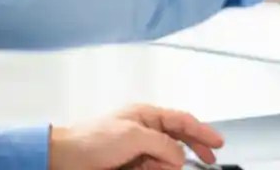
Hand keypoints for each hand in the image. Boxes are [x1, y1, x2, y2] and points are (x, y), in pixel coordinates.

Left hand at [48, 104, 223, 169]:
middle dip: (191, 150)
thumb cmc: (90, 140)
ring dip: (166, 166)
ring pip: (165, 159)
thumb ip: (162, 144)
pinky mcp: (129, 166)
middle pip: (178, 140)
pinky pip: (152, 168)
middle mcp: (144, 131)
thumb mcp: (133, 136)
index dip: (203, 131)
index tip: (218, 144)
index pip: (183, 121)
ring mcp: (137, 149)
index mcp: (146, 115)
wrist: (62, 160)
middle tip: (208, 161)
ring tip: (153, 168)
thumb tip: (179, 155)